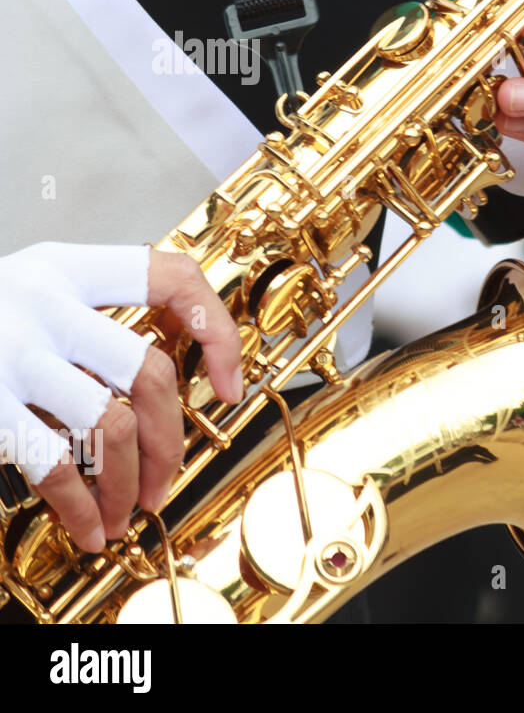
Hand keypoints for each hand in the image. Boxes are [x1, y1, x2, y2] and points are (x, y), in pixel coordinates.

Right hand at [0, 243, 242, 551]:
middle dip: (173, 439)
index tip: (230, 382)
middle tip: (168, 479)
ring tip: (128, 512)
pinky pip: (53, 463)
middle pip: (150, 371)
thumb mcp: (25, 293)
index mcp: (63, 267)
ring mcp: (8, 350)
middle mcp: (41, 300)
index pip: (170, 276)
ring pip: (112, 424)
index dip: (216, 329)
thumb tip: (167, 388)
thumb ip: (88, 319)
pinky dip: (81, 506)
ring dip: (131, 481)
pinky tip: (88, 526)